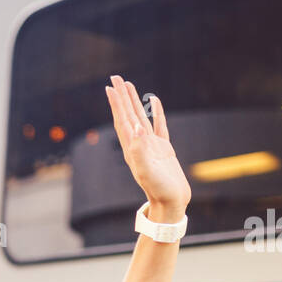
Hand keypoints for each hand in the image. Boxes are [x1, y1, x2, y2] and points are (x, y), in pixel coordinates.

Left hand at [104, 74, 190, 212]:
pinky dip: (156, 112)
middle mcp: (138, 145)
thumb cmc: (159, 190)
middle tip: (115, 78)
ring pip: (141, 117)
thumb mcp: (147, 170)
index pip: (122, 120)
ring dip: (134, 101)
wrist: (171, 203)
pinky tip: (154, 102)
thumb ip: (140, 149)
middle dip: (121, 96)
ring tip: (129, 85)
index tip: (110, 86)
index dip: (116, 103)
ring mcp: (151, 146)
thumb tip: (136, 127)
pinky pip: (159, 125)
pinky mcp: (163, 149)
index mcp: (132, 148)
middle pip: (128, 115)